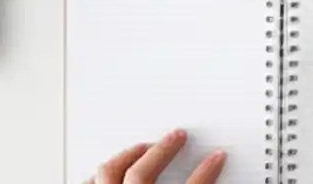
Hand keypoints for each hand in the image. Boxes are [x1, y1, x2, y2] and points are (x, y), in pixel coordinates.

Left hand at [92, 129, 225, 183]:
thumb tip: (211, 174)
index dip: (206, 172)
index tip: (216, 158)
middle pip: (141, 172)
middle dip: (160, 150)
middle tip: (177, 136)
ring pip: (108, 173)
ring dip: (126, 156)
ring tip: (140, 147)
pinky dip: (96, 176)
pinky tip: (103, 172)